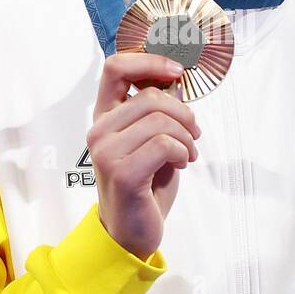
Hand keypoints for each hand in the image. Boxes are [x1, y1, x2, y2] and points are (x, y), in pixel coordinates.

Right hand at [88, 52, 201, 260]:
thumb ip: (160, 111)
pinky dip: (183, 152)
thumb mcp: (155, 140)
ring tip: (189, 153)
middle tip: (195, 134)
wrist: (133, 232)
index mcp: (106, 117)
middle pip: (151, 95)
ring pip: (160, 119)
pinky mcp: (121, 172)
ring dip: (186, 136)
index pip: (116, 67)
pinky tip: (182, 164)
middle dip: (184, 114)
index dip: (150, 61)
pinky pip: (164, 144)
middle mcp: (100, 130)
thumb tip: (177, 82)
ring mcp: (106, 151)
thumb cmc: (145, 185)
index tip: (176, 72)